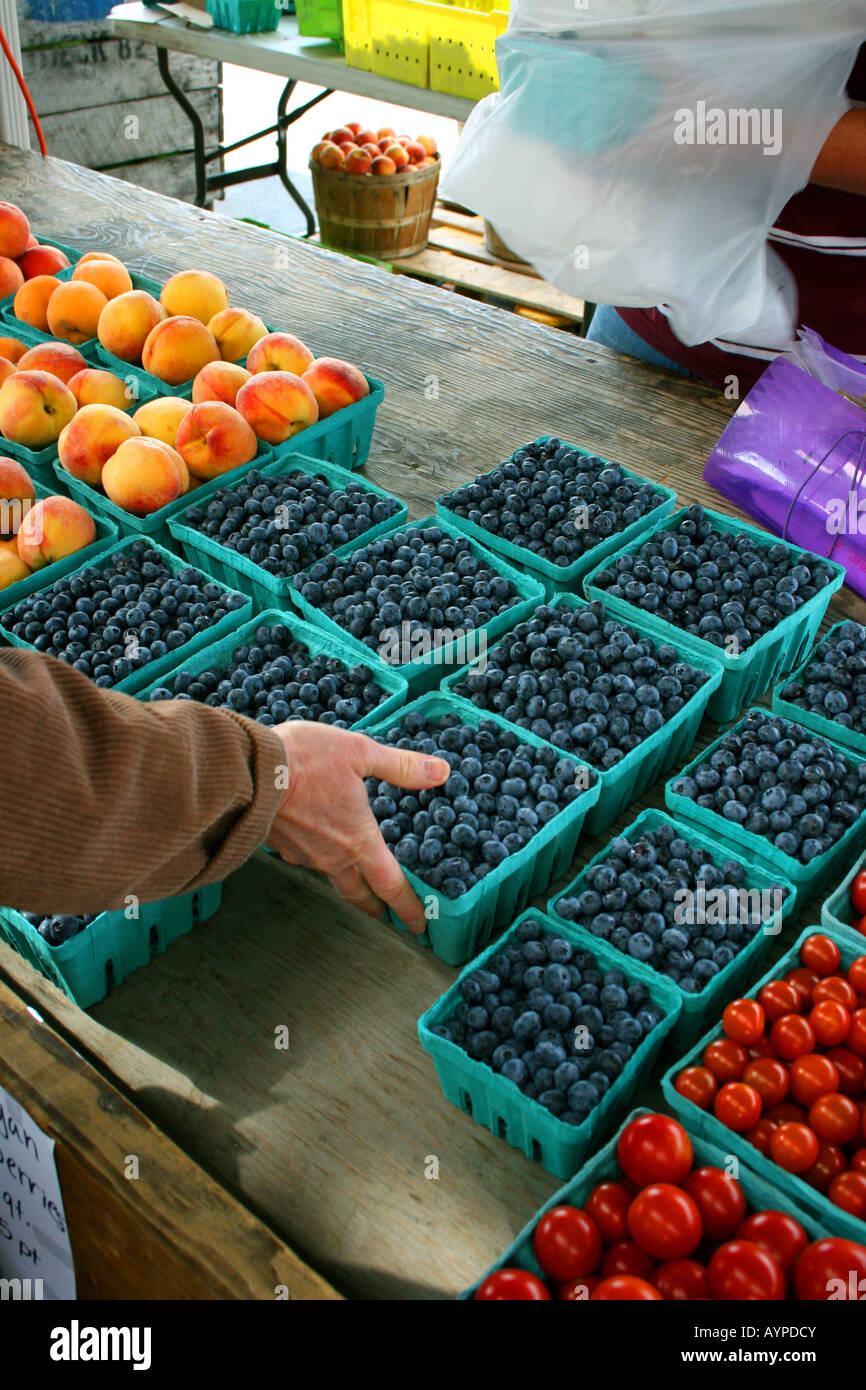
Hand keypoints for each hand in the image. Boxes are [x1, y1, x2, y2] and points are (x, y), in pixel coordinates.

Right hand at [265, 721, 449, 931]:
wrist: (247, 770)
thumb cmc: (305, 760)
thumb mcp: (360, 752)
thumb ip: (400, 766)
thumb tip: (441, 772)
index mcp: (358, 840)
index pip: (390, 885)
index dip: (408, 907)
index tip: (420, 924)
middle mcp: (332, 857)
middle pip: (359, 894)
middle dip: (377, 907)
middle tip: (388, 916)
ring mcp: (304, 854)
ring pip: (332, 878)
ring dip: (349, 885)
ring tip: (358, 882)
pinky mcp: (281, 846)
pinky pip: (306, 860)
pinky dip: (318, 859)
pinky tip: (318, 847)